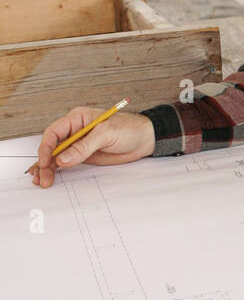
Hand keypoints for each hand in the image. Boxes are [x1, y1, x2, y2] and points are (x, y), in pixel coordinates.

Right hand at [29, 108, 155, 187]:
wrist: (145, 139)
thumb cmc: (129, 128)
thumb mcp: (106, 134)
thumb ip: (84, 147)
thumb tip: (64, 159)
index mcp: (77, 119)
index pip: (54, 132)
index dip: (47, 147)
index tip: (45, 161)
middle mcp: (74, 131)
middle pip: (52, 146)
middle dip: (45, 162)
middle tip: (43, 177)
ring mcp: (78, 144)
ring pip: (56, 156)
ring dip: (47, 168)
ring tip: (42, 181)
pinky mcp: (84, 155)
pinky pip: (66, 162)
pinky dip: (56, 170)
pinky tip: (49, 177)